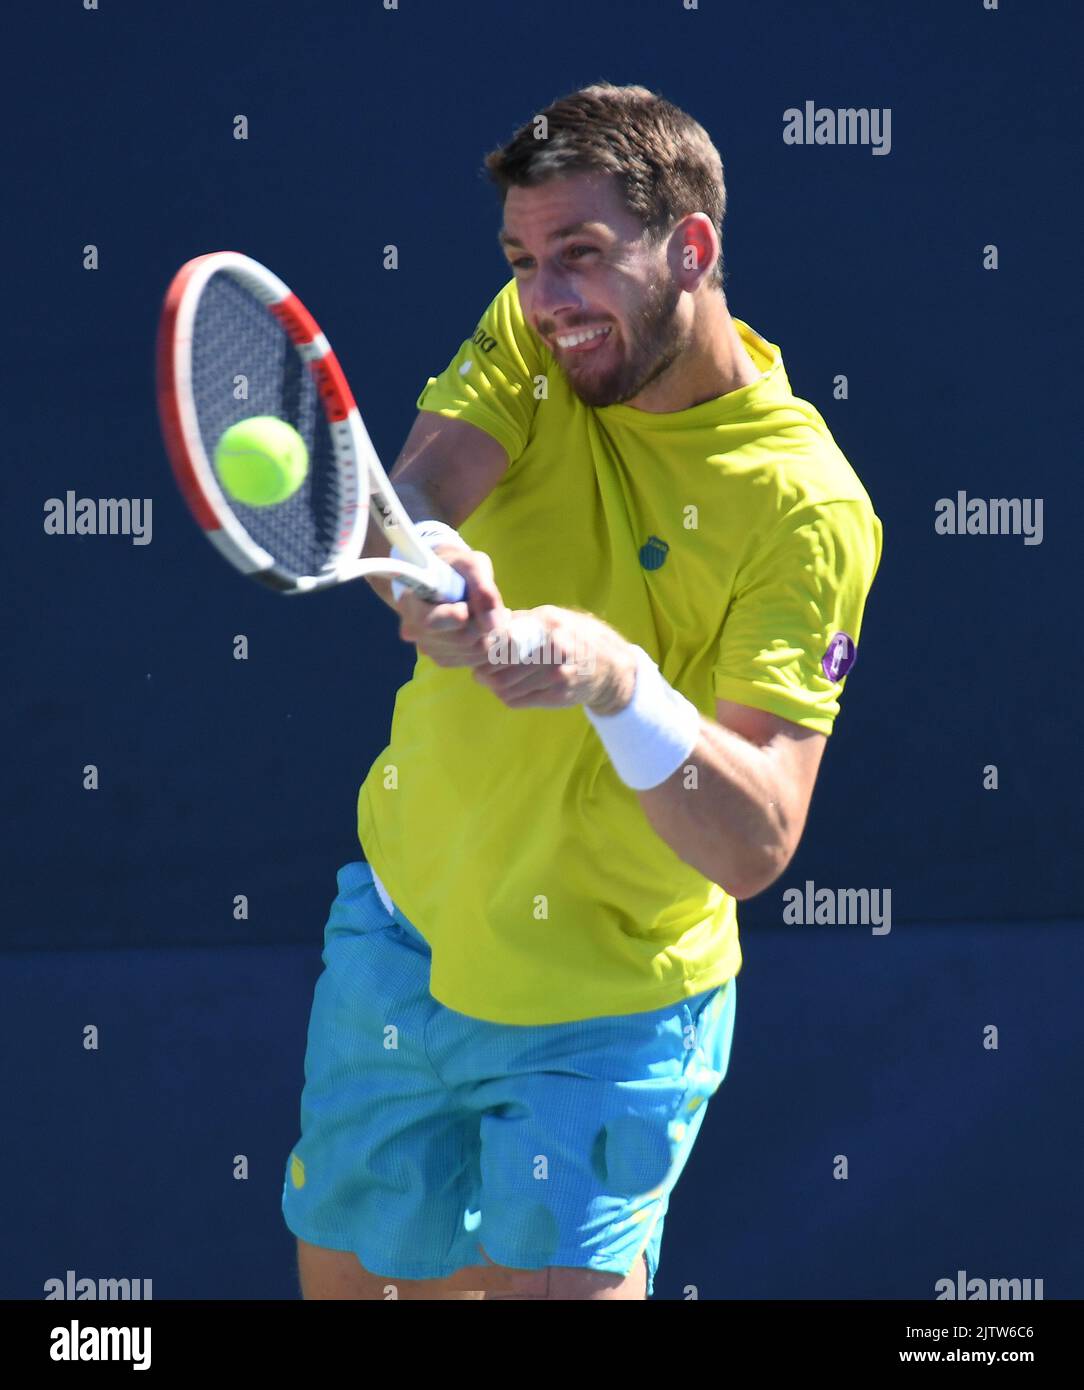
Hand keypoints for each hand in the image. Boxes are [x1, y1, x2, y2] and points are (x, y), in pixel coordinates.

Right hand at [394, 544, 511, 669]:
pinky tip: (487, 628)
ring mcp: (428, 648)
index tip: (473, 602)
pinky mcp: (443, 658)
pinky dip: (490, 646)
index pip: (434, 622)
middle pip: (462, 640)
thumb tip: (494, 625)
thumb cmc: (456, 566)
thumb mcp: (471, 564)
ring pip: (473, 653)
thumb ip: (483, 589)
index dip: (463, 615)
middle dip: (486, 624)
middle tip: (498, 608)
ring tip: (493, 615)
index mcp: (410, 601)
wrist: (443, 577)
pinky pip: (475, 661)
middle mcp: (414, 630)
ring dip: (493, 635)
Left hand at [473, 605, 638, 712]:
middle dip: (483, 669)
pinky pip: (516, 700)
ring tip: (490, 678)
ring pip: (503, 686)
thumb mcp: (550, 617)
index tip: (478, 648)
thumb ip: (518, 621)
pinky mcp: (558, 696)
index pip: (502, 639)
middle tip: (479, 668)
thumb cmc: (572, 636)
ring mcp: (557, 675)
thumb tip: (483, 624)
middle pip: (498, 666)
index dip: (483, 647)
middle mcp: (554, 649)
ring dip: (492, 684)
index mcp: (548, 624)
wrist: (608, 665)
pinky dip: (505, 695)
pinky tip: (509, 687)